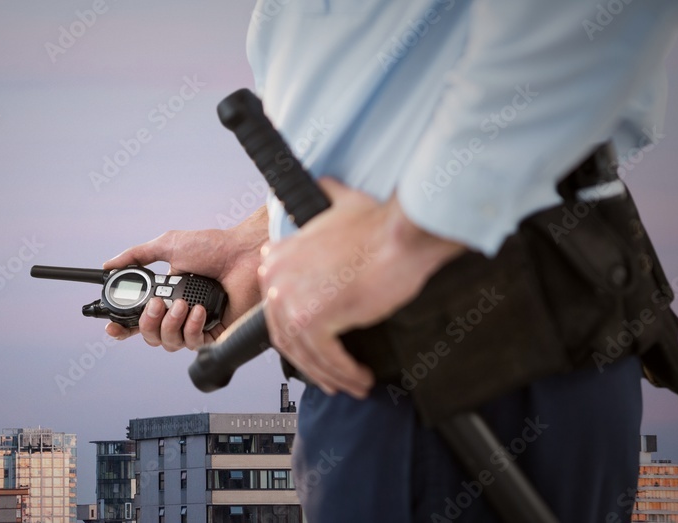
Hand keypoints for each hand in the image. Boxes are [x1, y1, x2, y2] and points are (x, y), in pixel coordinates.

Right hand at [104, 208, 267, 350]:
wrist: (244, 254)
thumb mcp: (169, 245)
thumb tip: (109, 264)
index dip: (123, 327)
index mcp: (166, 295)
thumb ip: (137, 255)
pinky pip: (193, 345)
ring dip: (169, 324)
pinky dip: (191, 328)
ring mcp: (196, 325)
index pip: (139, 319)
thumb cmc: (213, 248)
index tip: (112, 326)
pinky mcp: (215, 334)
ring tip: (182, 303)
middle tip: (157, 304)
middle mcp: (179, 314)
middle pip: (150, 336)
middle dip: (147, 323)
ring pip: (168, 343)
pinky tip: (199, 311)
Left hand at [259, 178, 464, 398]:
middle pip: (287, 336)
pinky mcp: (312, 318)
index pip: (278, 310)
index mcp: (277, 256)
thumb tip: (326, 186)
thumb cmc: (379, 225)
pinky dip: (344, 374)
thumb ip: (326, 201)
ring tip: (352, 385)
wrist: (401, 233)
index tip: (317, 351)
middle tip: (334, 377)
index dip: (299, 336)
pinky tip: (360, 379)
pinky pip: (326, 358)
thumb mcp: (340, 205)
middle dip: (313, 363)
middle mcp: (276, 278)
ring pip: (306, 353)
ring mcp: (290, 299)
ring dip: (331, 375)